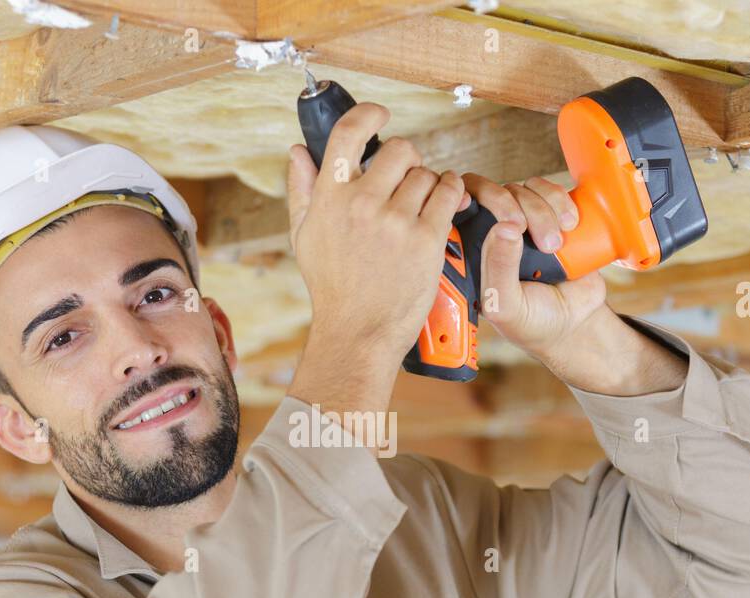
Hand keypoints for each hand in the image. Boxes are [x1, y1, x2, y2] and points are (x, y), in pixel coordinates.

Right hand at [286, 105, 467, 363]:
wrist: (358, 332)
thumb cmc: (332, 288)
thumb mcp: (304, 237)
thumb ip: (301, 189)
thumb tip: (298, 151)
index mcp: (330, 198)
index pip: (348, 134)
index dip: (369, 113)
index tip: (381, 115)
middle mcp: (362, 204)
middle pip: (400, 150)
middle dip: (408, 160)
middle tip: (406, 180)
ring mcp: (395, 222)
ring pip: (426, 174)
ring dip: (428, 184)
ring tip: (421, 205)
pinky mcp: (425, 239)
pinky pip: (448, 194)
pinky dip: (451, 193)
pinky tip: (445, 202)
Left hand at [462, 173, 610, 361]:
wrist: (575, 323)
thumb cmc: (532, 320)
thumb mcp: (506, 305)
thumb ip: (499, 270)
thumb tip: (503, 227)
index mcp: (471, 253)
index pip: (455, 212)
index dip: (462, 199)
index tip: (476, 208)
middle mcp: (492, 232)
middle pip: (488, 191)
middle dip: (507, 204)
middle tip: (523, 229)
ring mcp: (522, 221)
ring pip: (521, 189)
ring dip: (540, 210)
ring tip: (554, 245)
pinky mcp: (550, 214)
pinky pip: (548, 190)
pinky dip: (559, 200)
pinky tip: (569, 224)